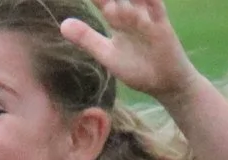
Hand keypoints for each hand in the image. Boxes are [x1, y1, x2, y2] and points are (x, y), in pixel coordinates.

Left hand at [61, 0, 201, 104]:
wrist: (165, 83)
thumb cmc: (137, 68)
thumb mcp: (108, 54)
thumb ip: (87, 39)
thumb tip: (63, 24)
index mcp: (116, 19)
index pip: (101, 0)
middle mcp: (131, 13)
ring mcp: (146, 17)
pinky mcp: (161, 25)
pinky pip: (156, 7)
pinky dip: (150, 0)